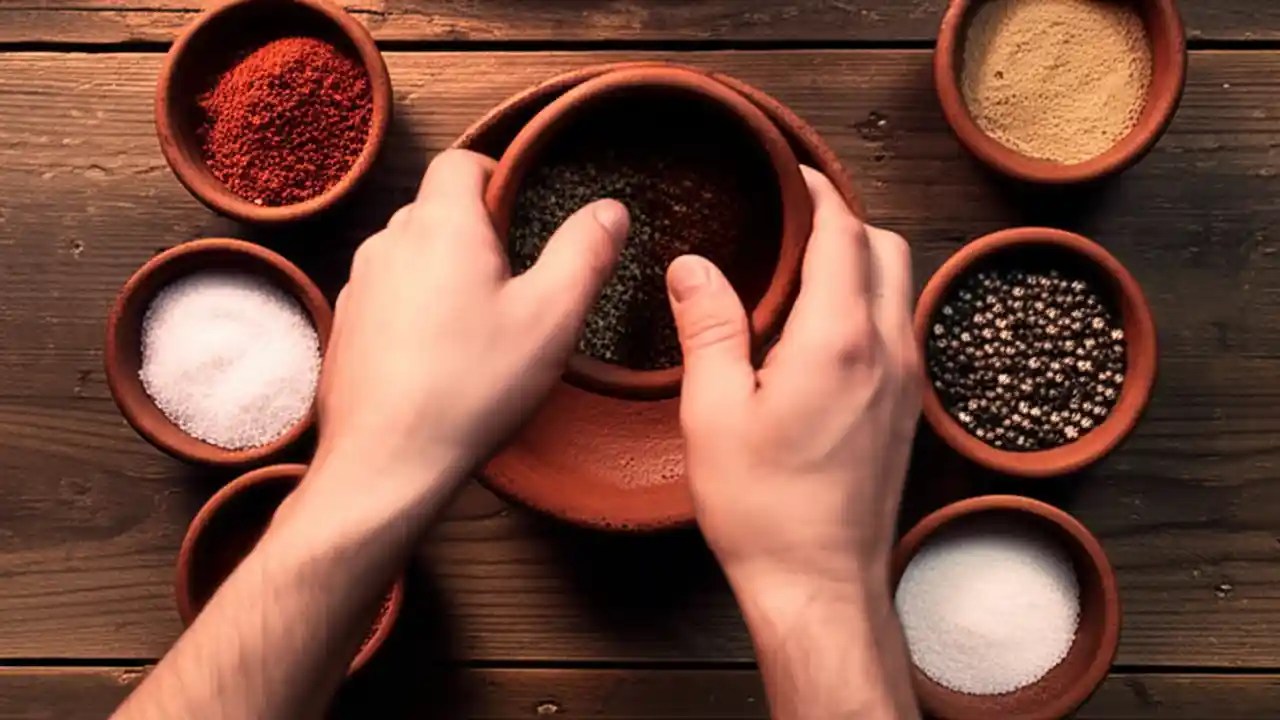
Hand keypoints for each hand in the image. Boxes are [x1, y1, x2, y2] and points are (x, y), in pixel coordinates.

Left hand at [314, 149, 628, 496]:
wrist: (386, 462)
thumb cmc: (471, 388)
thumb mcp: (552, 318)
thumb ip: (585, 253)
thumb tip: (608, 210)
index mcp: (441, 225)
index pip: (462, 161)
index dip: (497, 176)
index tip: (525, 214)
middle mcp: (389, 242)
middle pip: (437, 209)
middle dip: (477, 233)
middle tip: (516, 285)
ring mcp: (361, 285)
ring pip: (411, 255)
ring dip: (445, 275)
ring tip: (479, 329)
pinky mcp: (347, 327)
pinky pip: (389, 298)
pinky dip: (416, 312)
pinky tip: (441, 359)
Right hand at [668, 166, 919, 597]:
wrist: (821, 587)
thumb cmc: (765, 511)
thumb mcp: (714, 413)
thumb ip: (709, 328)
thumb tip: (692, 266)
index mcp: (838, 340)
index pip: (842, 233)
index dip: (818, 192)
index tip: (793, 174)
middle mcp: (887, 351)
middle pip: (886, 246)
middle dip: (844, 219)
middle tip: (793, 219)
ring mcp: (905, 383)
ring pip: (900, 286)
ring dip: (860, 262)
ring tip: (802, 272)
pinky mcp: (907, 411)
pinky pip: (898, 328)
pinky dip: (868, 304)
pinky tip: (820, 332)